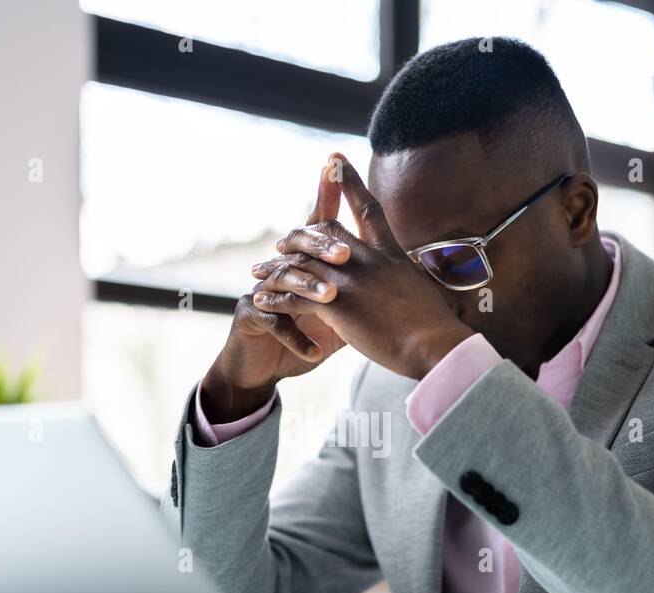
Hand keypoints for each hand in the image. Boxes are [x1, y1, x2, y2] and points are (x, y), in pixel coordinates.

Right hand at [201, 165, 348, 422]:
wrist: (265, 367)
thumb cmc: (307, 336)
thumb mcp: (342, 313)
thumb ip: (362, 290)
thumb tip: (403, 274)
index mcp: (307, 263)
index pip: (319, 223)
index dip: (326, 194)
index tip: (335, 164)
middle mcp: (283, 268)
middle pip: (301, 245)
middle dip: (322, 245)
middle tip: (346, 255)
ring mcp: (262, 288)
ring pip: (286, 279)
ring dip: (310, 289)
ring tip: (331, 299)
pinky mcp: (250, 316)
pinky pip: (273, 322)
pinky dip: (296, 338)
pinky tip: (315, 352)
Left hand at [249, 152, 472, 379]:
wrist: (435, 346)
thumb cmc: (436, 327)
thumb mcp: (423, 289)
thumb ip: (407, 278)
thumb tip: (410, 278)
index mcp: (391, 254)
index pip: (368, 209)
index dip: (351, 182)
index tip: (334, 160)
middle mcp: (368, 260)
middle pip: (326, 232)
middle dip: (301, 234)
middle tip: (282, 240)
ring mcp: (351, 280)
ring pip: (303, 262)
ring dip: (278, 266)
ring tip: (260, 271)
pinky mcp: (336, 305)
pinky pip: (295, 296)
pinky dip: (276, 297)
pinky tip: (262, 301)